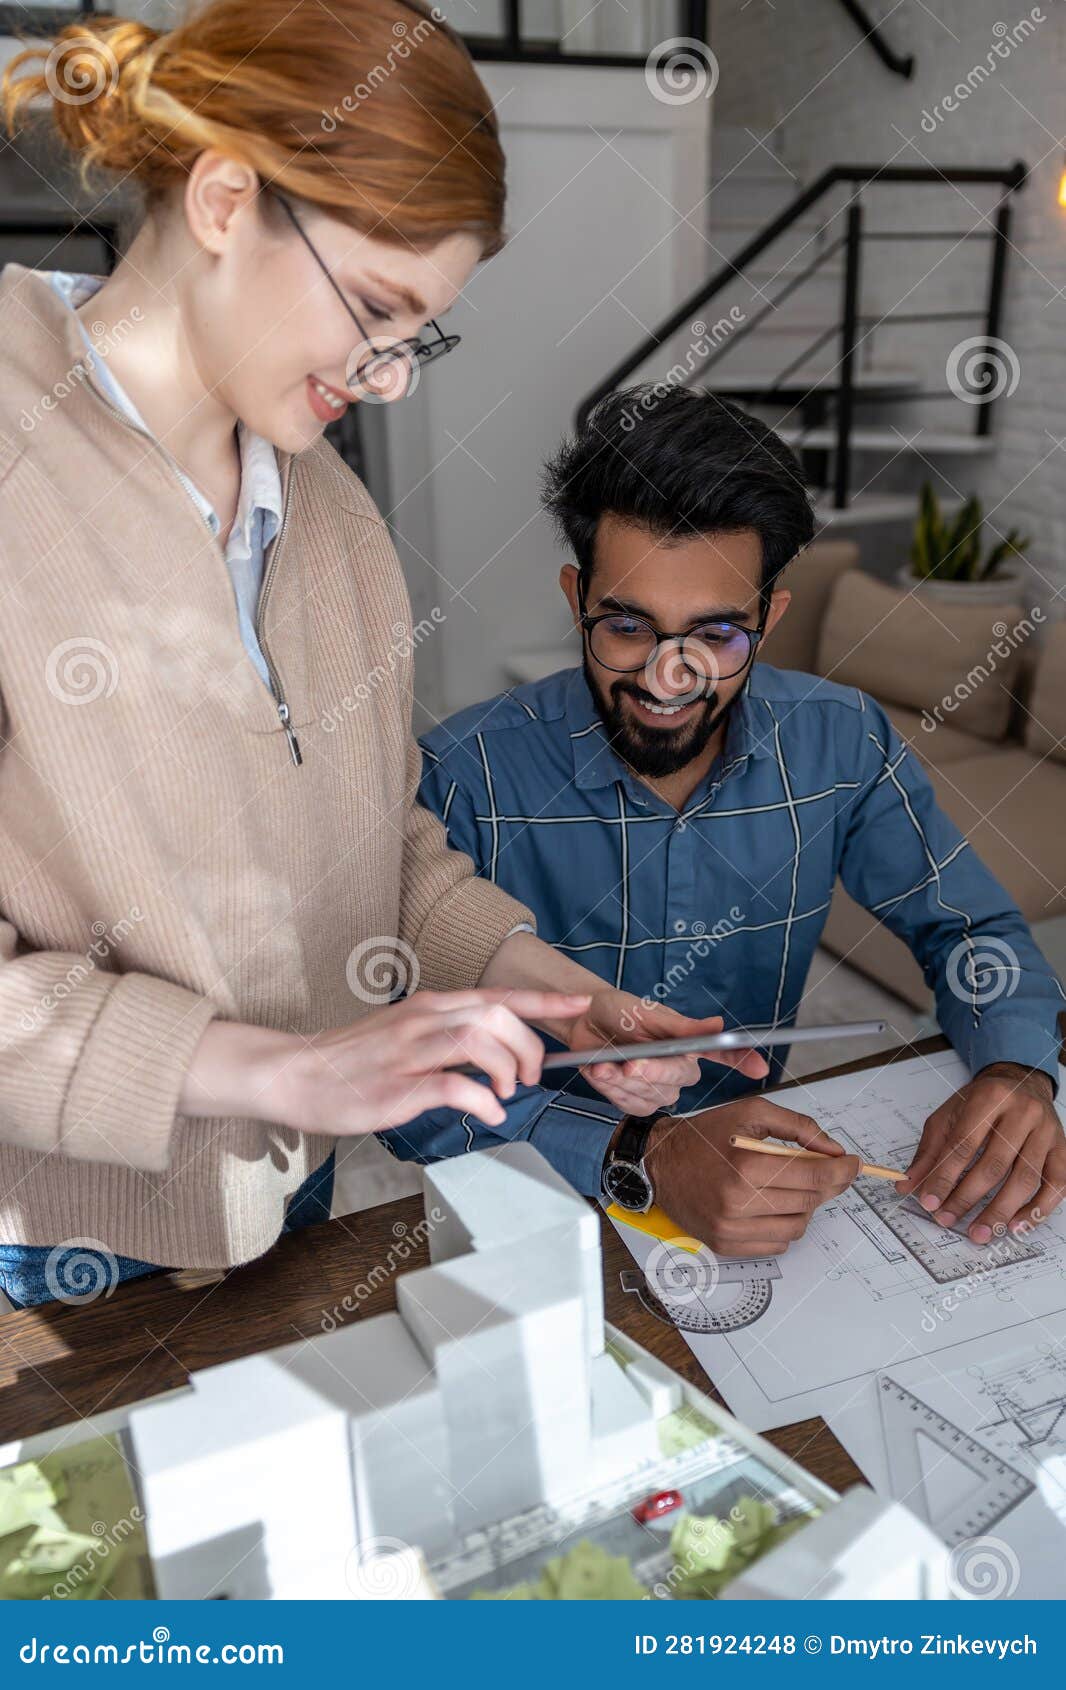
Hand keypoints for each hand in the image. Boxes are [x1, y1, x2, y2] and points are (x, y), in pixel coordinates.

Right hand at [182, 988, 591, 1135]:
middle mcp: (423, 1020)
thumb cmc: (351, 1059)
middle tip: (531, 1076)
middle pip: (496, 1014)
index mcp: (429, 1006)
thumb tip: (488, 1051)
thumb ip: (445, 1035)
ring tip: (506, 1094)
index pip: (498, 995)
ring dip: (506, 1069)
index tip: (581, 1004)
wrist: (295, 1073)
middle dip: (528, 1044)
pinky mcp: (396, 1087)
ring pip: (478, 1041)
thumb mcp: (403, 1031)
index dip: (544, 1002)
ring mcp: (409, 1052)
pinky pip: (452, 1086)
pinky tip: (487, 1113)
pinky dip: (481, 1100)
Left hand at [567, 993, 768, 1114]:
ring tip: (603, 1062)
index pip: (723, 1051)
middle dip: (650, 1071)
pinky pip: (628, 1105)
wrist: (583, 1023)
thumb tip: (718, 1025)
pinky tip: (600, 1071)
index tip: (759, 1066)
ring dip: (620, 1080)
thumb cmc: (618, 1011)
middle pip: (677, 1079)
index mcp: (688, 1043)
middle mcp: (679, 1069)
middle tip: (628, 1061)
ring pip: (650, 1096)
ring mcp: (660, 1089)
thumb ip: (682, 1026)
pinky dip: (610, 1089)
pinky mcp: (638, 1103)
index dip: (741, 1059)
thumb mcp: (646, 1012)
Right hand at [638, 1097, 860, 1255]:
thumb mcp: (751, 1112)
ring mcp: (732, 1227)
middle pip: (809, 1201)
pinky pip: (777, 1244)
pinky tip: (771, 1206)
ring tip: (790, 1188)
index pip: (813, 1175)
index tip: (853, 1164)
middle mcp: (738, 1200)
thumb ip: (797, 1126)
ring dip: (804, 1207)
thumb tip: (833, 1149)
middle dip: (826, 1185)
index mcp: (746, 1163)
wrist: (660, 1162)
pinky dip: (784, 1226)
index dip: (842, 1171)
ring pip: (797, 1226)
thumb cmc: (705, 1135)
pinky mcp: (726, 1244)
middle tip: (827, 1171)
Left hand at [898, 1062, 1065, 1242]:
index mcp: (989, 1097)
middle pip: (994, 1164)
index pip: (963, 1144)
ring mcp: (1047, 1131)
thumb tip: (908, 1185)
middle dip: (967, 1198)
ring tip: (980, 1233)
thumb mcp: (949, 1115)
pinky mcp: (1063, 1149)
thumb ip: (930, 1151)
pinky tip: (1016, 1227)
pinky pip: (1056, 1185)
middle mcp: (1023, 1112)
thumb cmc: (983, 1101)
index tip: (929, 1202)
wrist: (1022, 1082)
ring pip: (1026, 1179)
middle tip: (948, 1219)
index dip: (944, 1176)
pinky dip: (1037, 1211)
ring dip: (1000, 1212)